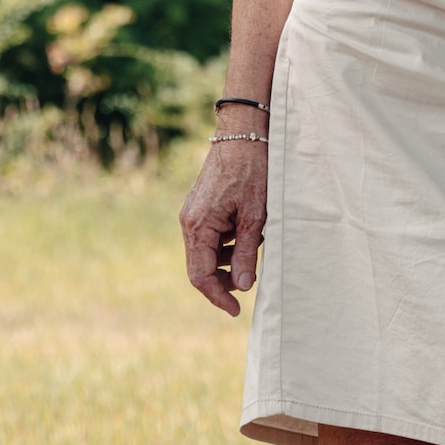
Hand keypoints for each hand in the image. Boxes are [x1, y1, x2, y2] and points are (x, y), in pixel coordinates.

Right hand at [180, 134, 269, 314]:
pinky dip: (228, 243)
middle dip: (223, 280)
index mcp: (198, 225)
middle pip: (200, 266)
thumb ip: (246, 252)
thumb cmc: (253, 171)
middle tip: (249, 285)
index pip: (199, 275)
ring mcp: (193, 213)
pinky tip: (249, 233)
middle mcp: (189, 222)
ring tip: (255, 248)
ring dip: (228, 260)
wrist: (244, 133)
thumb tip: (242, 287)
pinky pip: (211, 236)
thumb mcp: (255, 215)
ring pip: (206, 252)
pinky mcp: (202, 207)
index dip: (217, 296)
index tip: (236, 310)